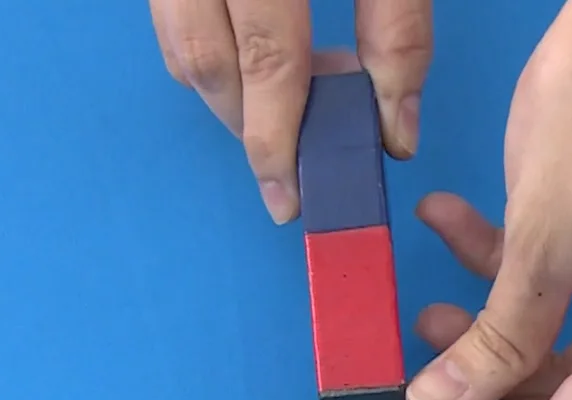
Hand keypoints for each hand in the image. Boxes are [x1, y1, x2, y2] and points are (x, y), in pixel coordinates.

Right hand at [148, 0, 432, 222]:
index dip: (280, 139)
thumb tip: (397, 133)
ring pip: (182, 52)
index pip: (269, 61)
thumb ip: (398, 33)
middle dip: (253, 127)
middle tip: (290, 165)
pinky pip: (172, 24)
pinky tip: (253, 66)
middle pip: (213, 66)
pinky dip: (211, 58)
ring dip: (228, 97)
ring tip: (277, 114)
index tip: (288, 203)